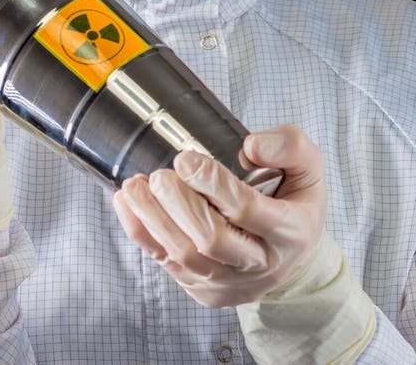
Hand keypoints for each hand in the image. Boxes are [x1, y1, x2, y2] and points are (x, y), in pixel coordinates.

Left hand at [112, 124, 326, 306]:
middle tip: (160, 176)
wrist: (295, 257)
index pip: (246, 209)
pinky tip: (127, 204)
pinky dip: (142, 234)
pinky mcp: (205, 290)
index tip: (184, 159)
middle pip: (211, 239)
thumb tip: (249, 147)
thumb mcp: (308, 165)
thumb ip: (287, 146)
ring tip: (134, 187)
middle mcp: (260, 264)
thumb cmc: (294, 201)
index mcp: (289, 230)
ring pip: (185, 256)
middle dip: (178, 205)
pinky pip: (167, 265)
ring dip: (153, 220)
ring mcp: (230, 282)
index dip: (211, 183)